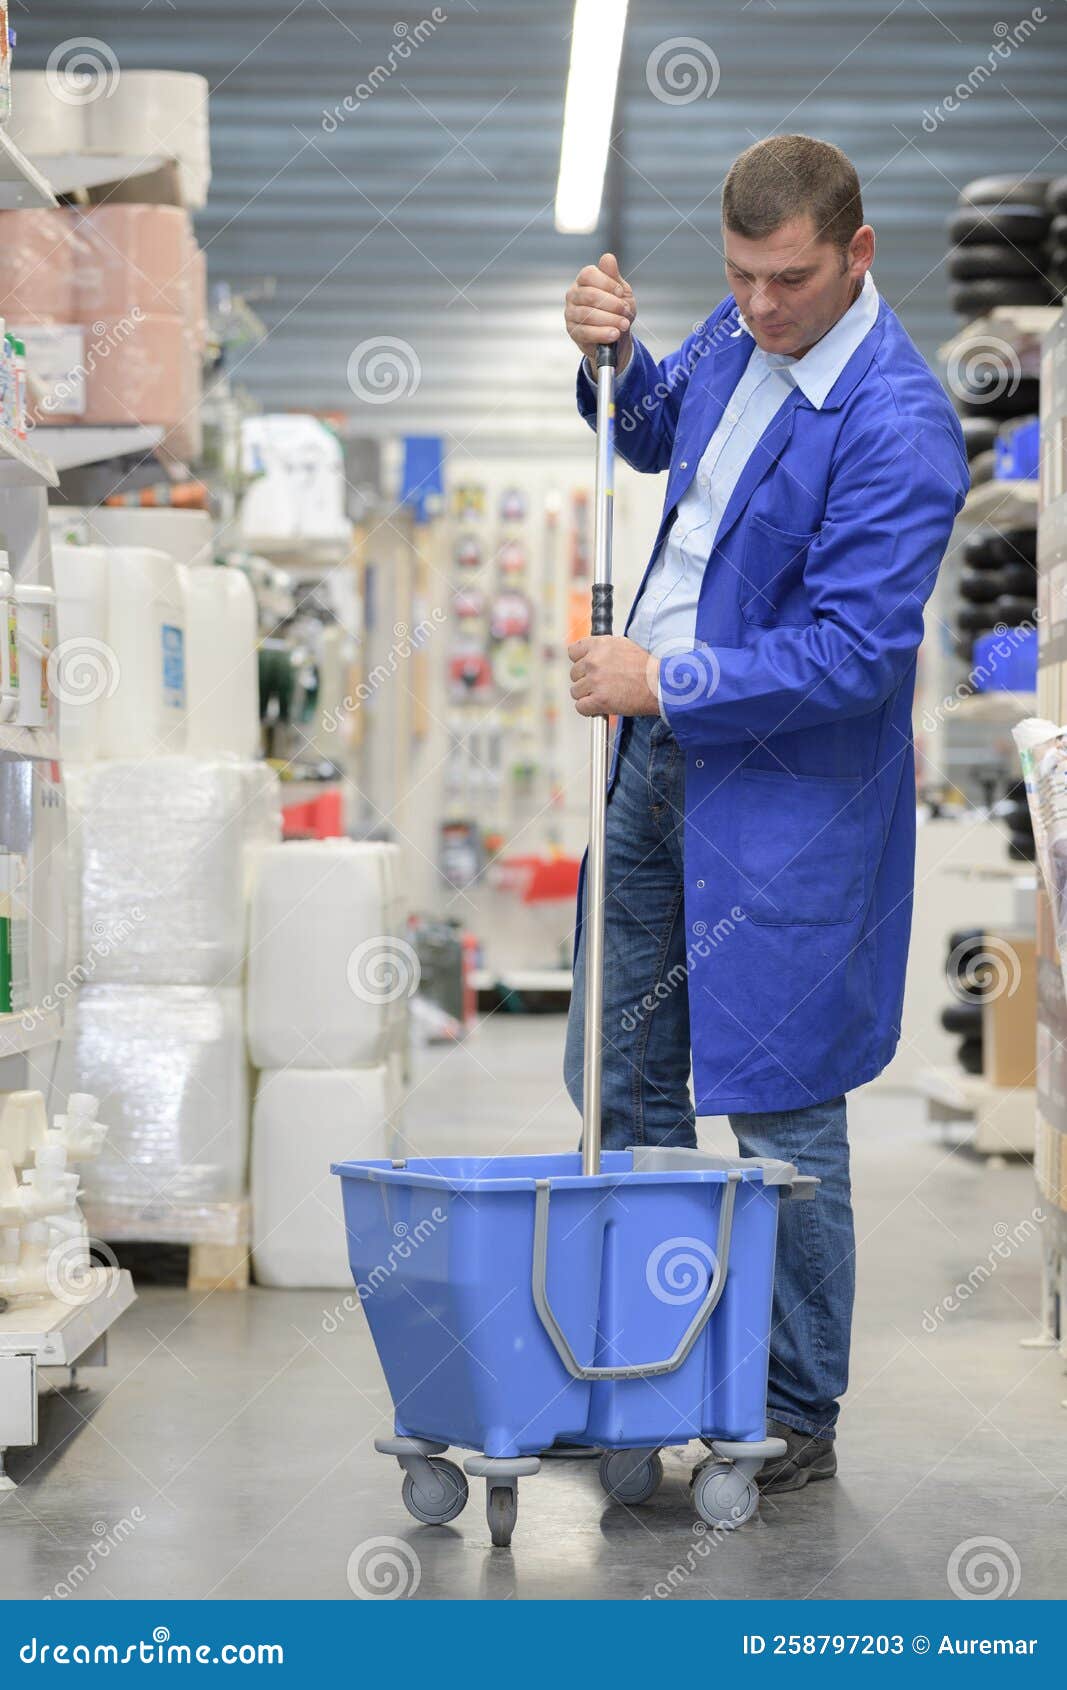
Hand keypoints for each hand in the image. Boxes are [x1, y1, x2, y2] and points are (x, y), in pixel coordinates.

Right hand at [564, 252, 635, 372]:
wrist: (616, 334)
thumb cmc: (617, 309)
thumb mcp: (620, 291)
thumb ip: (613, 275)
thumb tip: (608, 257)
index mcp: (584, 280)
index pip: (589, 274)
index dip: (607, 283)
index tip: (620, 293)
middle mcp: (573, 294)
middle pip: (589, 295)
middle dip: (611, 304)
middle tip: (626, 311)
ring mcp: (570, 313)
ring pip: (587, 315)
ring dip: (609, 320)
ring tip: (624, 325)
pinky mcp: (573, 331)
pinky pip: (585, 332)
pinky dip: (602, 333)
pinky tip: (614, 334)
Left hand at [569, 635, 659, 717]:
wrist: (660, 684)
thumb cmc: (647, 668)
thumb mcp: (624, 646)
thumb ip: (603, 649)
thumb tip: (591, 654)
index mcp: (599, 645)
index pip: (573, 652)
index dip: (580, 662)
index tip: (587, 668)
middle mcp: (594, 661)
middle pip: (574, 674)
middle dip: (586, 681)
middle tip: (603, 685)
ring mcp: (595, 681)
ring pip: (576, 692)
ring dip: (588, 696)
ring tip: (605, 695)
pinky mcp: (599, 700)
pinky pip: (581, 707)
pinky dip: (589, 709)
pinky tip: (602, 706)